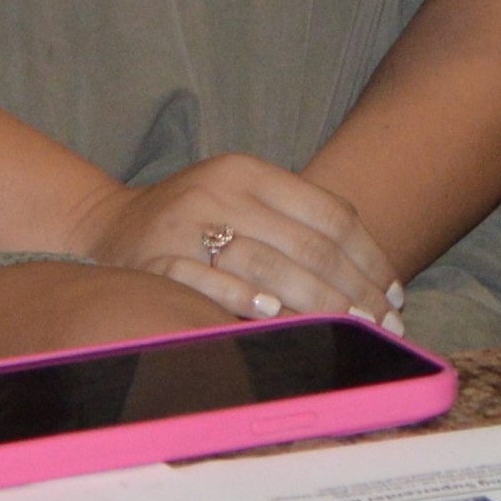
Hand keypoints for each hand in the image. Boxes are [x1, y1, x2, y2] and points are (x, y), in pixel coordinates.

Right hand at [66, 155, 405, 328]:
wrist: (106, 227)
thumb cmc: (192, 220)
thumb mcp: (239, 199)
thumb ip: (292, 223)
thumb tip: (366, 274)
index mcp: (247, 170)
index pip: (328, 212)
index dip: (369, 256)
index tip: (394, 292)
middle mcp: (219, 191)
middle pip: (305, 244)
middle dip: (353, 290)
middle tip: (383, 325)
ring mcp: (184, 225)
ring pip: (265, 264)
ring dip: (314, 302)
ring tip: (349, 329)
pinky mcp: (154, 260)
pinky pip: (207, 281)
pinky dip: (242, 298)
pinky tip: (274, 316)